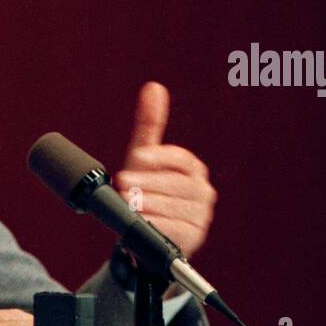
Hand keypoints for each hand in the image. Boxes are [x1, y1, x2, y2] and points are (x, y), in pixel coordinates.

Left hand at [112, 81, 215, 259]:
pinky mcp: (194, 238)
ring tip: (128, 203)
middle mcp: (202, 191)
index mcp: (192, 168)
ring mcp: (200, 216)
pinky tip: (141, 222)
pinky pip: (175, 231)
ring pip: (173, 208)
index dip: (158, 157)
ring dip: (147, 205)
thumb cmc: (146, 188)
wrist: (144, 233)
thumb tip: (154, 87)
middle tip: (123, 183)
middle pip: (175, 184)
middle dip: (147, 184)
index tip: (136, 157)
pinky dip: (156, 226)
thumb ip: (149, 123)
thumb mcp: (143, 157)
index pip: (180, 159)